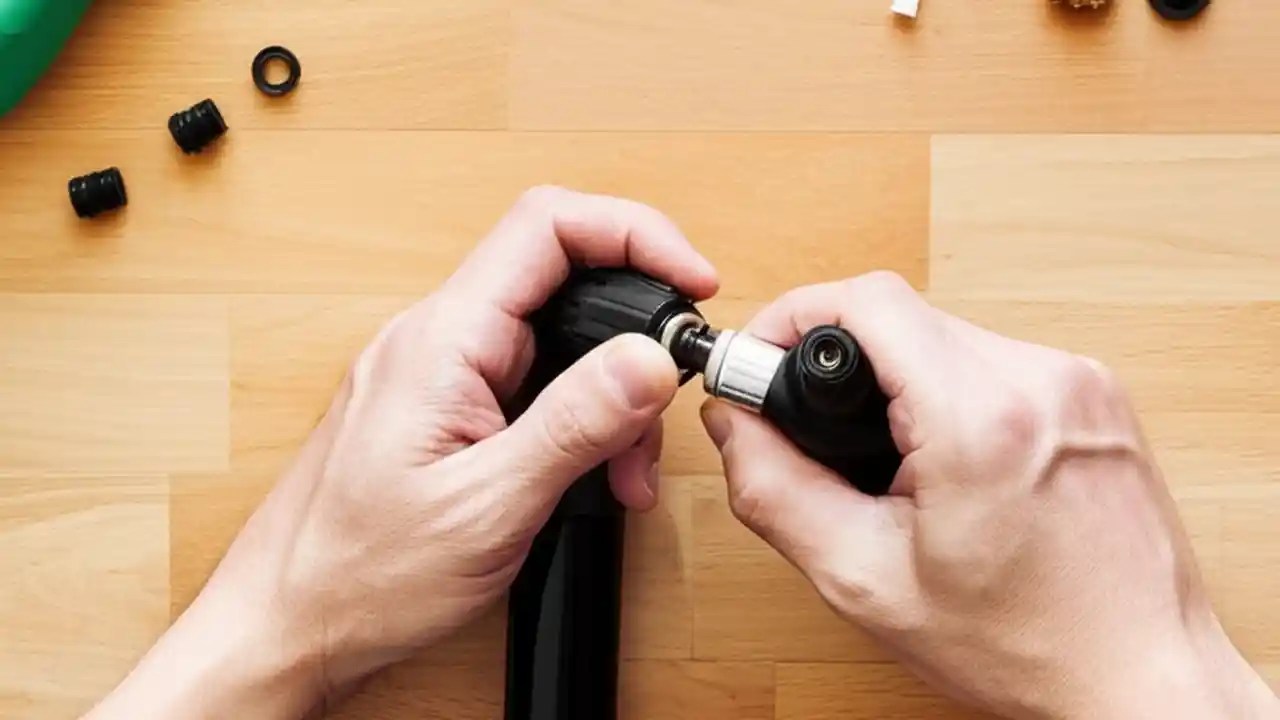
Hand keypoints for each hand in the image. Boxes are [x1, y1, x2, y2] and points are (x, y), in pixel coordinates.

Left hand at [84, 187, 717, 719]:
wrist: (288, 621)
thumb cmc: (360, 573)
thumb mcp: (488, 506)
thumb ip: (575, 425)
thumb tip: (649, 358)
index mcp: (442, 341)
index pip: (548, 228)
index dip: (634, 232)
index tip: (692, 278)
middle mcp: (438, 339)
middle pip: (564, 279)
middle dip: (633, 335)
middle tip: (665, 402)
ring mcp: (440, 370)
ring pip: (556, 338)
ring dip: (610, 394)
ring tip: (625, 469)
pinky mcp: (446, 404)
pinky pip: (531, 381)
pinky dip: (578, 418)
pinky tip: (592, 473)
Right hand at [701, 272, 1277, 719]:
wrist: (1139, 676)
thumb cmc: (1024, 644)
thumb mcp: (865, 580)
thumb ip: (776, 490)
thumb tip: (734, 422)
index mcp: (981, 420)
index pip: (868, 301)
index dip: (794, 315)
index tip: (764, 359)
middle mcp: (1041, 380)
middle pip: (903, 315)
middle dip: (841, 359)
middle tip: (816, 426)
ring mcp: (1079, 380)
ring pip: (947, 335)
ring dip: (898, 377)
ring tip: (887, 457)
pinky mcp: (1097, 392)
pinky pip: (994, 359)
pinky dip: (950, 390)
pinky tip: (943, 457)